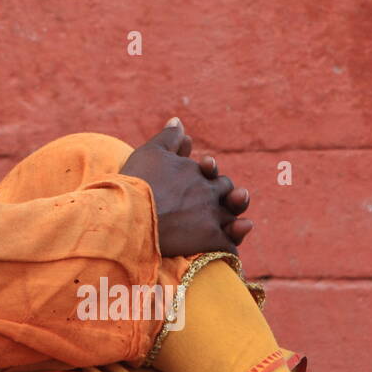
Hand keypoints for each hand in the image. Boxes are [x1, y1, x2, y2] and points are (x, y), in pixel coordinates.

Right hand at [119, 119, 243, 257]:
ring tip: (240, 224)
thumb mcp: (151, 152)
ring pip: (234, 220)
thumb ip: (169, 137)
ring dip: (237, 223)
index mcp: (196, 172)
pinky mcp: (211, 240)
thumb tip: (178, 121)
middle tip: (228, 200)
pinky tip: (226, 250)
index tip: (204, 173)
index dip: (210, 174)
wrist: (130, 213)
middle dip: (229, 197)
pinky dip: (230, 248)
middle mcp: (209, 192)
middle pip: (228, 194)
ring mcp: (212, 217)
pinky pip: (230, 247)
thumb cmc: (138, 180)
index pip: (212, 172)